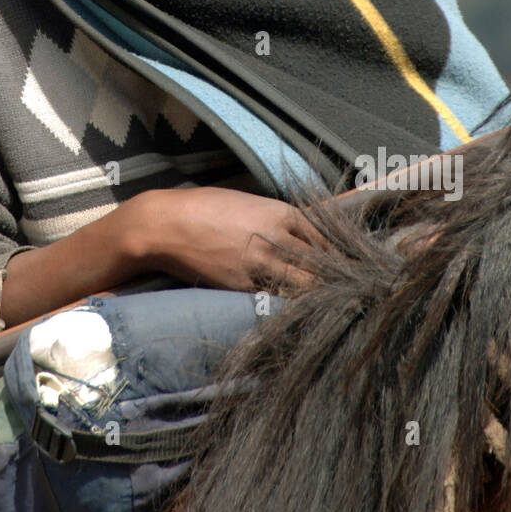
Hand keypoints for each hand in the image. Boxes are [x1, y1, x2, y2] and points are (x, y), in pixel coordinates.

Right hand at [136, 186, 328, 292]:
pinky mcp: (244, 286)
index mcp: (280, 213)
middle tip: (343, 287)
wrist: (166, 226)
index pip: (325, 236)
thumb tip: (298, 235)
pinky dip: (287, 302)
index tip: (344, 262)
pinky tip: (295, 308)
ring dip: (315, 293)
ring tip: (326, 302)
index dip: (337, 252)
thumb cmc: (204, 207)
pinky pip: (277, 298)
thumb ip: (275, 219)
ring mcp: (261, 265)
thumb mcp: (247, 202)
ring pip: (305, 286)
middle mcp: (277, 239)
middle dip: (334, 276)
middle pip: (322, 263)